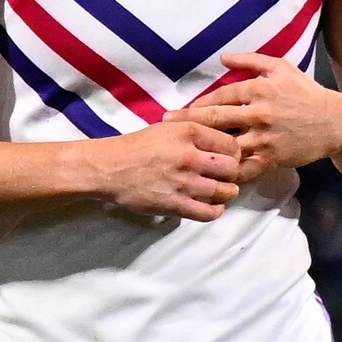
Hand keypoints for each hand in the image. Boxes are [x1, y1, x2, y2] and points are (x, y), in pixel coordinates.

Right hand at [88, 109, 249, 221]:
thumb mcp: (167, 128)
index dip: (234, 154)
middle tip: (223, 176)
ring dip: (225, 193)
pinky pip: (209, 213)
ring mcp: (183, 182)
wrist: (107, 168)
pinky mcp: (174, 204)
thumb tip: (221, 141)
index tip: (227, 159)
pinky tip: (210, 206)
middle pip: (232, 169)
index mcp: (189, 133)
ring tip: (218, 192)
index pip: (231, 145)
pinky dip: (215, 211)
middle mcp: (189, 156)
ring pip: (225, 192)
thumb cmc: (136, 146)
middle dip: (231, 174)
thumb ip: (195, 132)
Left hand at [183, 56, 341, 181]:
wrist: (335, 122)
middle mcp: (259, 113)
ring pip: (227, 145)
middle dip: (187, 123)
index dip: (197, 104)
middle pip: (215, 119)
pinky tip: (210, 176)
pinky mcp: (273, 157)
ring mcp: (265, 137)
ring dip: (203, 149)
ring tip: (181, 153)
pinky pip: (246, 167)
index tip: (178, 112)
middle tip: (164, 127)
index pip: (219, 96)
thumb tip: (223, 58)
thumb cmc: (305, 93)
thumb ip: (251, 61)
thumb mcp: (281, 68)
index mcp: (258, 89)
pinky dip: (228, 172)